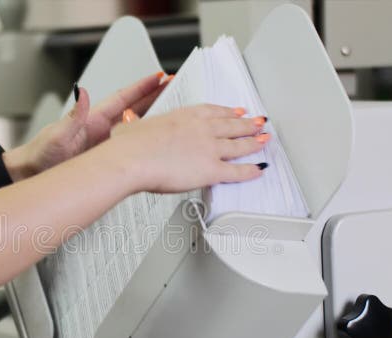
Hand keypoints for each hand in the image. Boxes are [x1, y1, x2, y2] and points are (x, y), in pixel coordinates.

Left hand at [15, 72, 170, 177]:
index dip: (141, 88)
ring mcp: (105, 144)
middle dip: (155, 97)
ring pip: (135, 127)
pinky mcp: (105, 158)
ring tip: (174, 110)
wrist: (30, 175)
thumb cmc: (40, 156)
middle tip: (174, 87)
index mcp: (93, 121)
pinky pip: (130, 146)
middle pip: (134, 109)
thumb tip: (81, 93)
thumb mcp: (57, 136)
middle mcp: (101, 130)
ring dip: (153, 117)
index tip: (159, 77)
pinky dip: (144, 140)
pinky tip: (157, 141)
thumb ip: (72, 117)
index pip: (123, 99)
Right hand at [106, 104, 269, 193]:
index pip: (213, 111)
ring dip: (254, 143)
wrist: (132, 159)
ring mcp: (209, 148)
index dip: (228, 111)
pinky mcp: (211, 170)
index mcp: (184, 116)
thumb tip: (127, 127)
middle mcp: (201, 129)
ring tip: (264, 141)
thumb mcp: (131, 126)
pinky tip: (259, 170)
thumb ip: (136, 126)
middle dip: (247, 124)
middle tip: (258, 123)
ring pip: (239, 145)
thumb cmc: (129, 146)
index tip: (236, 110)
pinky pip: (237, 172)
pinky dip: (250, 171)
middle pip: (231, 125)